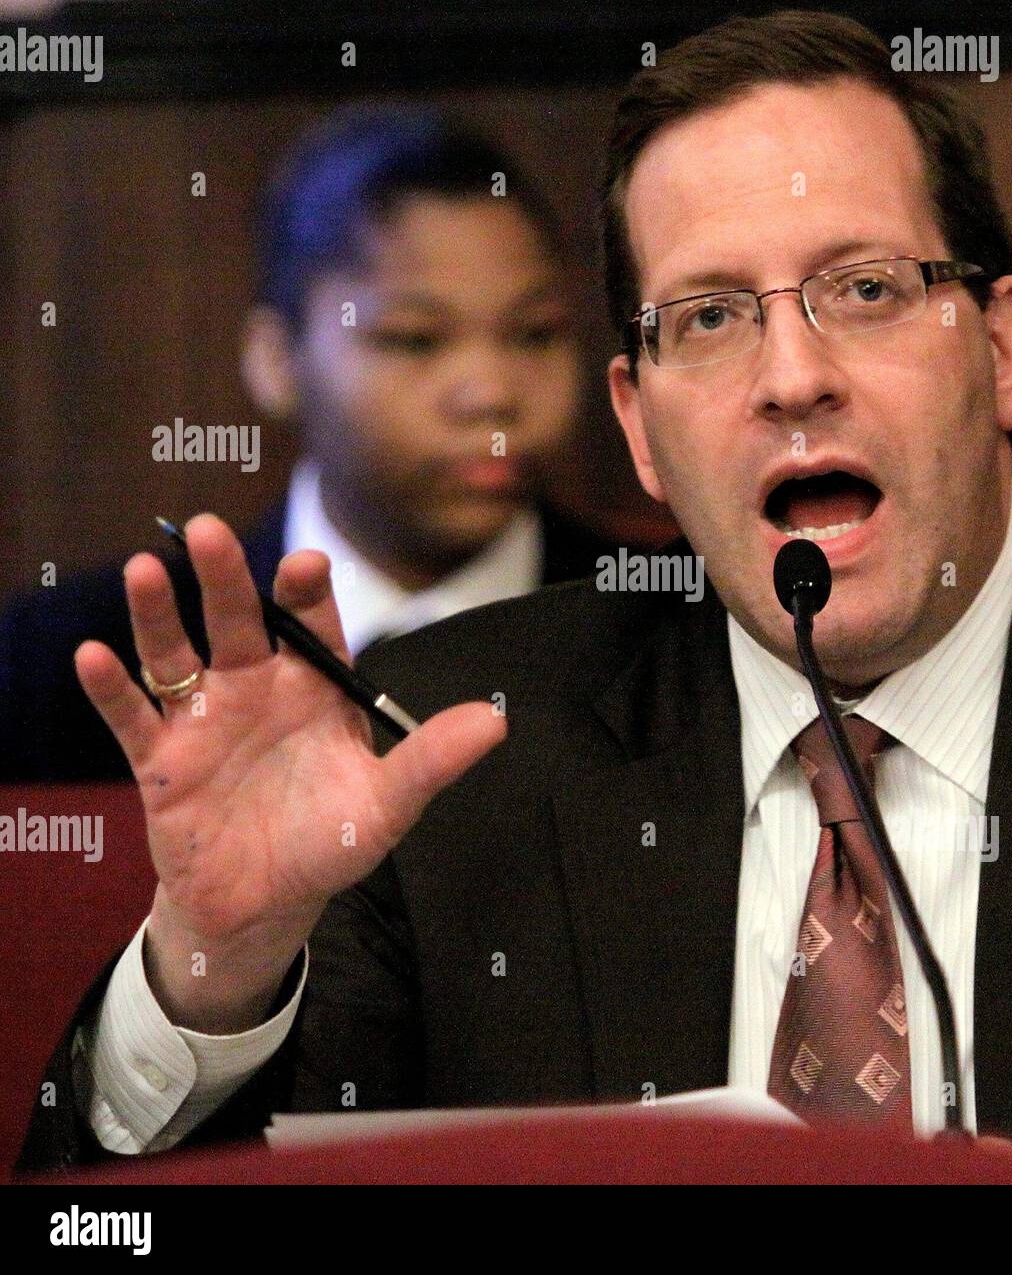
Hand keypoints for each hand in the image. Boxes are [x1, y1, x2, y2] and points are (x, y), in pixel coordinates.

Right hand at [76, 514, 505, 1030]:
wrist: (268, 902)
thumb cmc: (331, 840)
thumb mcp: (388, 804)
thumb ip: (432, 760)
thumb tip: (494, 722)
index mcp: (315, 688)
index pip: (312, 625)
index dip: (308, 593)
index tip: (308, 563)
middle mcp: (256, 688)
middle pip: (238, 621)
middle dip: (225, 577)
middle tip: (207, 533)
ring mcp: (205, 719)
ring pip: (176, 654)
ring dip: (157, 615)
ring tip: (142, 571)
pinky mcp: (161, 759)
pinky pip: (131, 718)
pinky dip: (111, 690)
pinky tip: (93, 658)